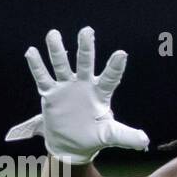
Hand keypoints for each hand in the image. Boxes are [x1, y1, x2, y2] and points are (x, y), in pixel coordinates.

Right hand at [5, 27, 148, 164]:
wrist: (71, 145)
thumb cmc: (93, 137)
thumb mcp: (110, 135)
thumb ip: (125, 135)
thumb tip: (145, 141)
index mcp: (100, 93)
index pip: (109, 77)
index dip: (115, 67)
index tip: (121, 54)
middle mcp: (84, 85)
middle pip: (85, 63)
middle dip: (86, 48)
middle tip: (87, 31)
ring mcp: (66, 87)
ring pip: (61, 65)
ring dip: (57, 51)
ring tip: (53, 34)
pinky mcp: (51, 93)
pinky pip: (43, 77)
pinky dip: (37, 66)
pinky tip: (31, 52)